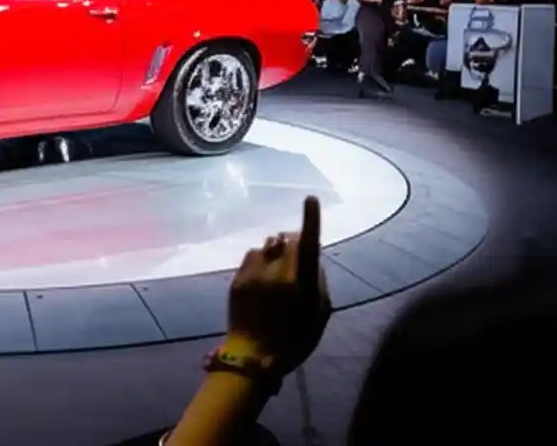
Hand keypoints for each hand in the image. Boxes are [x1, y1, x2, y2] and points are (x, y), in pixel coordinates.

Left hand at [226, 196, 330, 375]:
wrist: (254, 357)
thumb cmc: (295, 339)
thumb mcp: (319, 314)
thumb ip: (318, 281)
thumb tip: (310, 257)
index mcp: (300, 285)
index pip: (308, 244)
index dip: (311, 220)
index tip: (310, 199)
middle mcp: (276, 276)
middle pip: (287, 242)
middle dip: (293, 241)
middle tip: (295, 253)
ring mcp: (254, 276)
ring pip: (268, 247)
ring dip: (275, 251)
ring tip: (277, 271)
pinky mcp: (237, 280)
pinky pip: (252, 256)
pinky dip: (260, 260)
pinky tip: (262, 276)